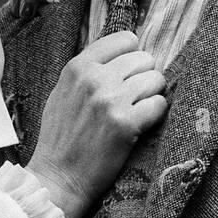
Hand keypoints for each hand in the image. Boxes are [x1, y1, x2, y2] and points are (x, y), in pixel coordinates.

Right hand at [25, 31, 167, 217]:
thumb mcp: (63, 92)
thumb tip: (122, 54)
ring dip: (151, 96)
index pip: (125, 39)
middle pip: (145, 59)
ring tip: (136, 112)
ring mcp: (111, 100)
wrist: (58, 178)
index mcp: (78, 66)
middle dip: (143, 77)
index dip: (133, 56)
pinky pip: (160, 104)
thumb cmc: (61, 137)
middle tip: (133, 99)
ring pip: (156, 79)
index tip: (129, 74)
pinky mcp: (126, 124)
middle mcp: (95, 78)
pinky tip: (141, 125)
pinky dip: (155, 115)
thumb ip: (88, 70)